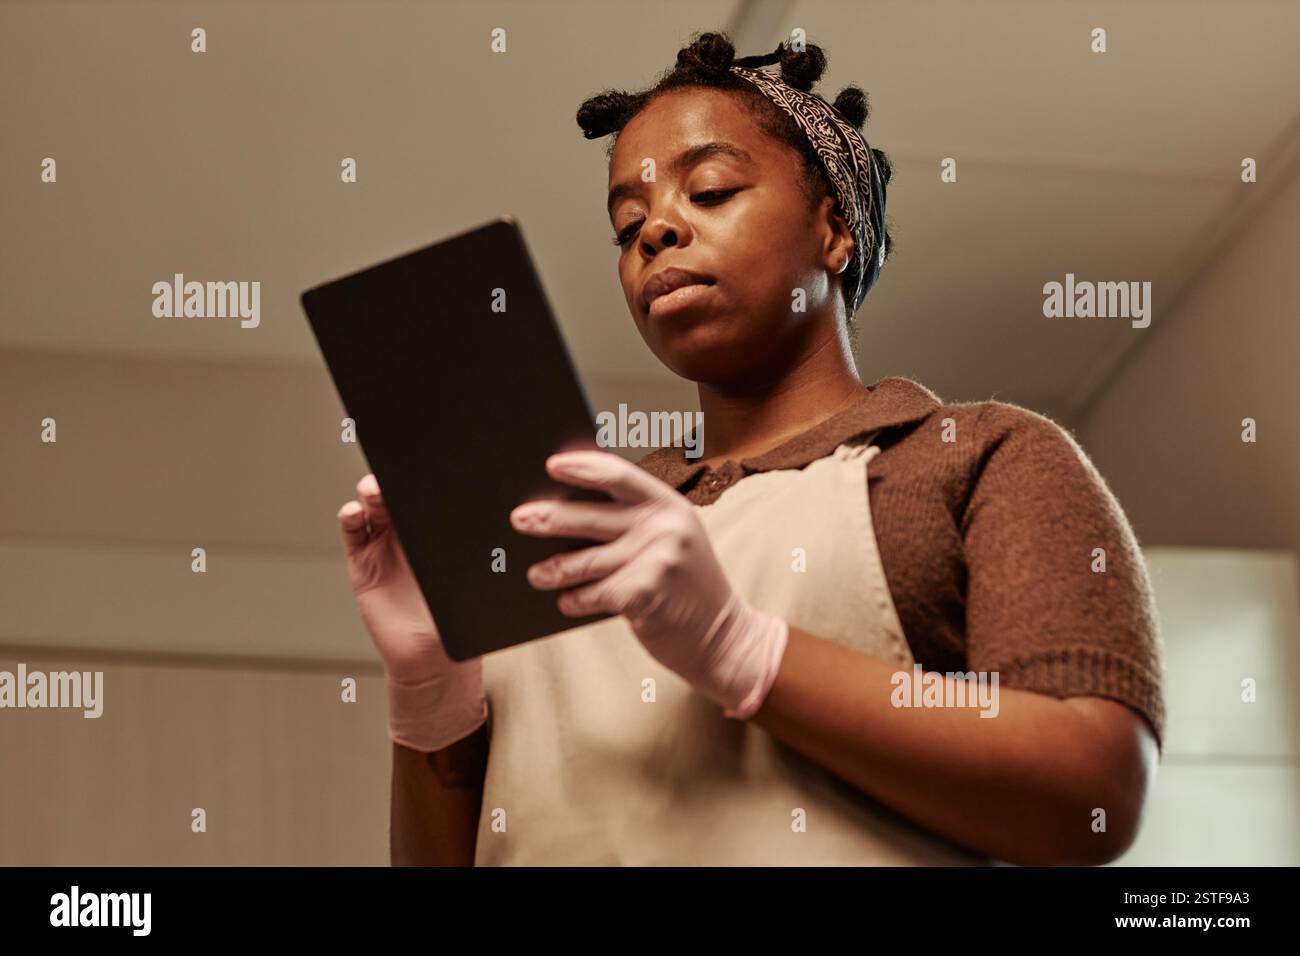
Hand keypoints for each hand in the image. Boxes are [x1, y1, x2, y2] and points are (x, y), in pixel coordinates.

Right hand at [338, 473, 486, 750]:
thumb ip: (472, 544)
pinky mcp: (363, 561)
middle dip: (398, 475)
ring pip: (374, 505)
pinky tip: (355, 512)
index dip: (429, 470)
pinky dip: (350, 517)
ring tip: (376, 491)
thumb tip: (492, 510)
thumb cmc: (462, 616)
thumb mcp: (474, 574)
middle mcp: (412, 529)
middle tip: (400, 470)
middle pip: (401, 491)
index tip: (430, 456)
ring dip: (372, 491)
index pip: (433, 490)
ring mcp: (385, 543)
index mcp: (442, 527)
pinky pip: (353, 532)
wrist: (434, 657)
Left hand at [510, 450, 787, 718]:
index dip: (582, 467)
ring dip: (553, 570)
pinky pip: (591, 594)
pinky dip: (574, 600)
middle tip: (519, 518)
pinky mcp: (643, 594)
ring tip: (537, 575)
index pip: (618, 475)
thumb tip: (569, 512)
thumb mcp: (674, 541)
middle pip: (589, 516)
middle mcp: (664, 527)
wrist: (725, 638)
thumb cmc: (687, 588)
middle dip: (549, 517)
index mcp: (669, 505)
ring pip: (583, 561)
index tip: (552, 465)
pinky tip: (567, 603)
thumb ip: (636, 523)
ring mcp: (655, 559)